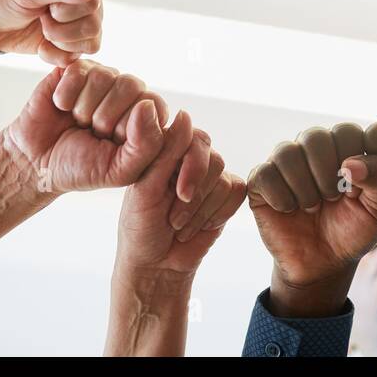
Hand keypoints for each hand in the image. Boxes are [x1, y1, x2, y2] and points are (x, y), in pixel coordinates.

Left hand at [0, 0, 102, 65]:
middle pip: (93, 23)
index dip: (67, 7)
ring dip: (60, 40)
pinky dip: (55, 54)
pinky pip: (78, 56)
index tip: (45, 2)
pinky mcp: (74, 43)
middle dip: (61, 26)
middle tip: (41, 16)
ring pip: (90, 42)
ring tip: (42, 29)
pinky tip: (42, 45)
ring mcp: (82, 22)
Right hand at [0, 64, 169, 194]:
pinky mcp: (74, 70)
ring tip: (77, 121)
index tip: (112, 144)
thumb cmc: (80, 167)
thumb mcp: (119, 170)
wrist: (35, 161)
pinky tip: (61, 107)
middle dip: (105, 118)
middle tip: (92, 132)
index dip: (130, 126)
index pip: (154, 104)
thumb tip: (148, 105)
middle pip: (131, 85)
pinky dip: (65, 95)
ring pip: (103, 76)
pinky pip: (78, 70)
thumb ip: (146, 145)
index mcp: (144, 115)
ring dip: (83, 109)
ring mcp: (100, 78)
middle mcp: (126, 92)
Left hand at [114, 109, 244, 281]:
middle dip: (197, 191)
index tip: (179, 194)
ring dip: (201, 210)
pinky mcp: (227, 194)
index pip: (192, 137)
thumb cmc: (141, 226)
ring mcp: (210, 175)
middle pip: (213, 157)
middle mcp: (189, 158)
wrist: (156, 264)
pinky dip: (217, 214)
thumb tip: (183, 112)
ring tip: (179, 226)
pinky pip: (236, 193)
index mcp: (165, 150)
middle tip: (175, 219)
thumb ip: (163, 151)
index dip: (192, 165)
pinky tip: (198, 226)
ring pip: (223, 179)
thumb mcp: (145, 189)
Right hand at [247, 122, 376, 316]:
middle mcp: (313, 148)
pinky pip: (264, 174)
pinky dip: (280, 198)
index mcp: (344, 146)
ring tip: (311, 206)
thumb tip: (349, 164)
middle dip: (326, 176)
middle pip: (314, 137)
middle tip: (331, 199)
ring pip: (286, 152)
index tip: (354, 192)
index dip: (351, 164)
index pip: (346, 131)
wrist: (323, 263)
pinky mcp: (261, 180)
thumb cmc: (354, 229)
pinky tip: (289, 210)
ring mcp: (285, 163)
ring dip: (303, 187)